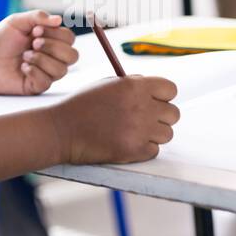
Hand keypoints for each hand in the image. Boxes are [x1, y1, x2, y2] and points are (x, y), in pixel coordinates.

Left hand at [0, 9, 77, 95]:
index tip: (35, 31)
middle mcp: (52, 57)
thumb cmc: (0, 39)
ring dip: (41, 60)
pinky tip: (22, 67)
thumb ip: (37, 16)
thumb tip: (59, 19)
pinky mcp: (36, 86)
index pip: (69, 39)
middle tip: (34, 43)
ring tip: (24, 56)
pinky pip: (46, 82)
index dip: (56, 34)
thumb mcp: (17, 21)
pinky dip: (34, 72)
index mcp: (50, 40)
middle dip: (53, 47)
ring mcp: (45, 73)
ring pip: (61, 70)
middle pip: (73, 56)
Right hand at [52, 76, 179, 164]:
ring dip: (153, 134)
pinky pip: (155, 150)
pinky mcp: (135, 150)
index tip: (154, 101)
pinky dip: (144, 148)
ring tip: (132, 131)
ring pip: (167, 134)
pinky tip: (125, 141)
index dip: (163, 96)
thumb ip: (132, 85)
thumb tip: (154, 91)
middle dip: (161, 116)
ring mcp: (140, 130)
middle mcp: (141, 106)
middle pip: (174, 113)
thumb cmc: (81, 105)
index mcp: (134, 86)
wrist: (61, 130)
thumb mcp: (106, 85)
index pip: (170, 89)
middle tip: (143, 119)